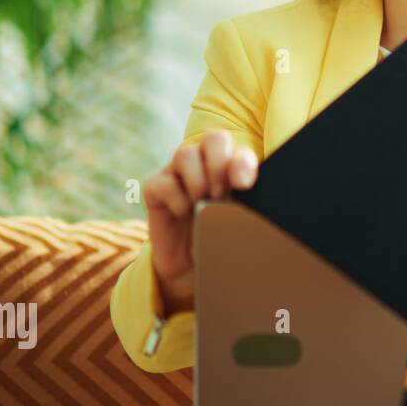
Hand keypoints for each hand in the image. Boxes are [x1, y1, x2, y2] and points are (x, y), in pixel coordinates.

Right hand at [144, 129, 257, 312]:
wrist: (192, 266)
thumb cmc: (222, 238)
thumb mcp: (240, 221)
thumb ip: (250, 205)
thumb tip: (252, 194)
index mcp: (231, 167)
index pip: (239, 150)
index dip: (242, 163)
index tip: (243, 185)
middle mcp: (204, 163)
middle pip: (214, 139)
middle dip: (220, 165)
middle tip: (222, 194)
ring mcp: (177, 173)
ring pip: (185, 153)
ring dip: (198, 180)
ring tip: (203, 204)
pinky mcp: (154, 189)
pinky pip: (163, 182)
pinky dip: (175, 198)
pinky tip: (183, 213)